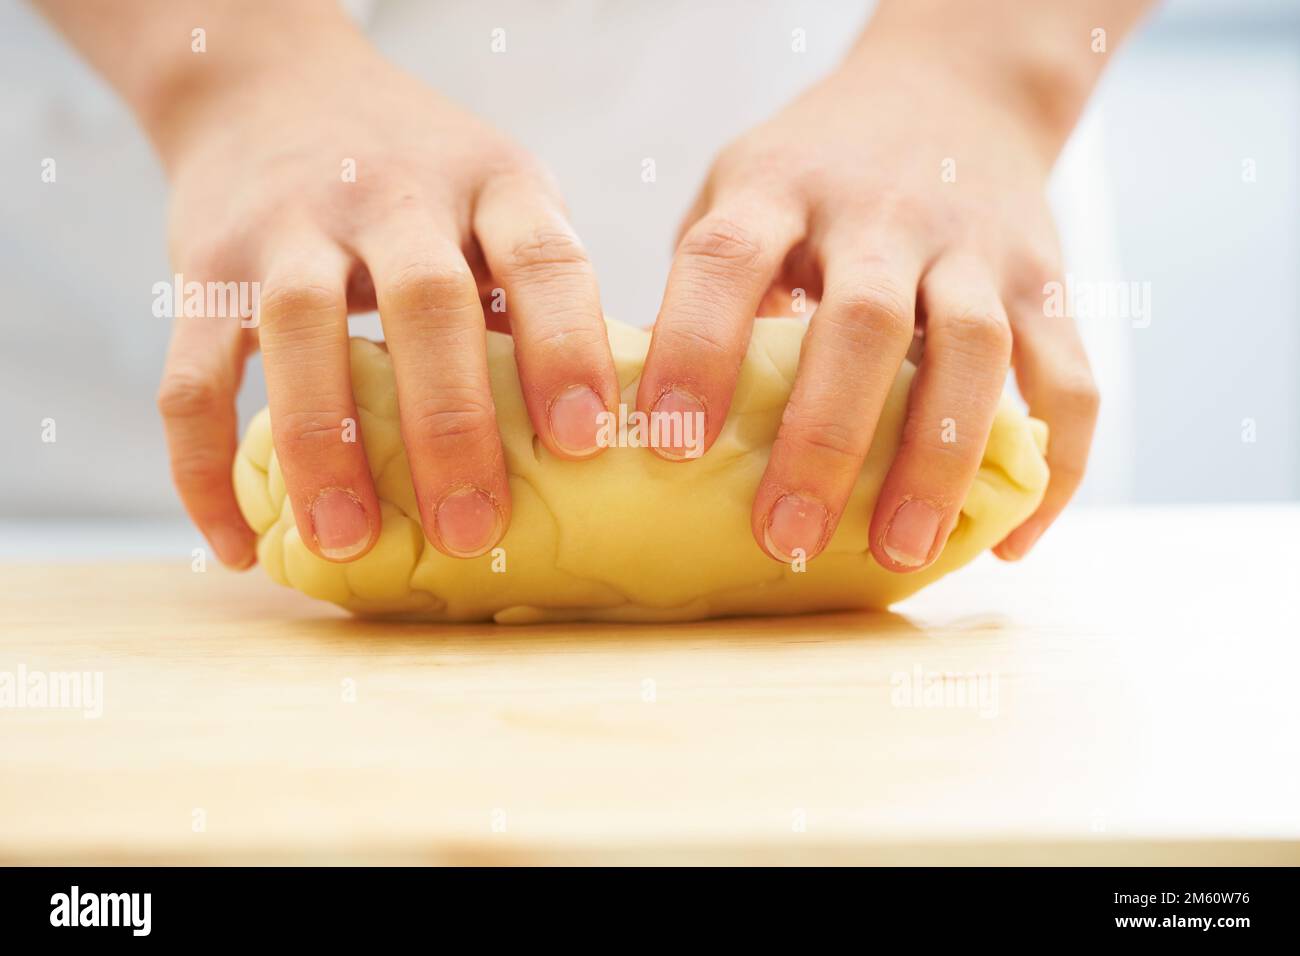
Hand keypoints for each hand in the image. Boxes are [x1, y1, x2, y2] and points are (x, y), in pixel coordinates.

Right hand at [154, 25, 617, 568]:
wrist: (275, 88)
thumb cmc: (423, 182)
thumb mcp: (497, 201)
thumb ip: (533, 296)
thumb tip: (585, 441)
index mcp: (490, 183)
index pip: (543, 258)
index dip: (568, 349)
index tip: (584, 442)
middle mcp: (393, 193)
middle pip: (427, 302)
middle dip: (452, 426)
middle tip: (472, 531)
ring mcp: (289, 223)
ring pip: (300, 328)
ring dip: (324, 443)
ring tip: (348, 542)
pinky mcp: (205, 266)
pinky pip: (193, 374)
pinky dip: (206, 468)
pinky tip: (242, 543)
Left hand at [638, 34, 1097, 570]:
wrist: (956, 88)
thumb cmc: (818, 169)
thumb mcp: (742, 187)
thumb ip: (711, 283)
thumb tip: (661, 416)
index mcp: (783, 187)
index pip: (728, 258)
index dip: (696, 349)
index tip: (672, 444)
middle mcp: (883, 212)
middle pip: (860, 323)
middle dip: (823, 439)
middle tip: (786, 537)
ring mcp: (975, 245)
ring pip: (973, 352)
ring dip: (938, 462)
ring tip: (899, 551)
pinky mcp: (1046, 281)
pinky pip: (1068, 380)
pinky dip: (1051, 468)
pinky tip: (1010, 540)